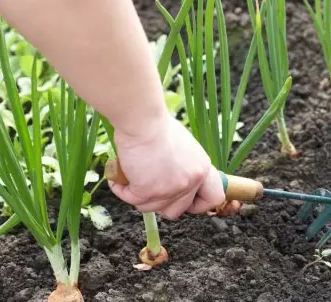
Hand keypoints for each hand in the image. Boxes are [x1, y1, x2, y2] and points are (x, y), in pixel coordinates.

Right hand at [107, 114, 224, 218]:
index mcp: (201, 168)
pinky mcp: (148, 192)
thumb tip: (170, 176)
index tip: (185, 201)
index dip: (198, 204)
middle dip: (160, 202)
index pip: (213, 197)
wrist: (142, 121)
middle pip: (177, 210)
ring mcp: (170, 189)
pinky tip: (117, 178)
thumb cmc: (156, 125)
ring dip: (138, 196)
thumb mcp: (181, 147)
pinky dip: (122, 189)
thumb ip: (182, 165)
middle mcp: (190, 181)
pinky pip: (132, 199)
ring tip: (129, 177)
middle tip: (147, 188)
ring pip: (151, 208)